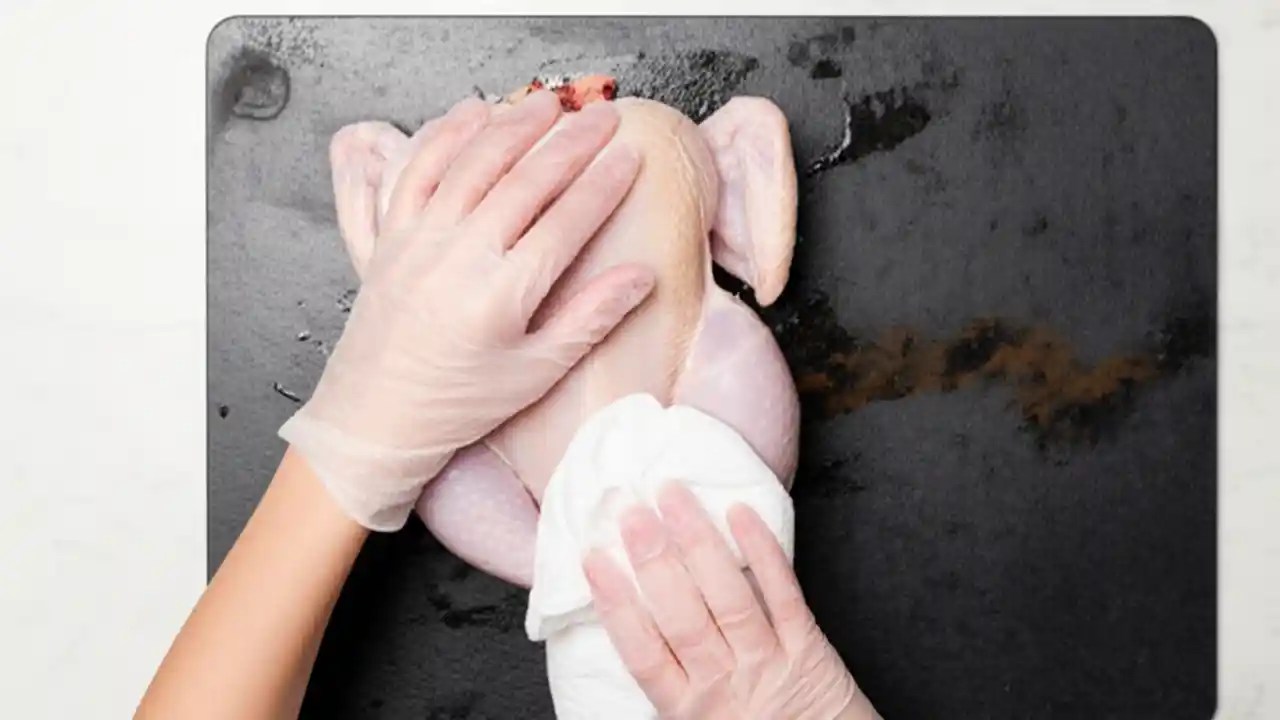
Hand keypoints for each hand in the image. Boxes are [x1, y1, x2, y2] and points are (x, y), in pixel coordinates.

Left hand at [281, 91, 654, 530]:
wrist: (376, 416)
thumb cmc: (460, 401)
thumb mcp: (536, 373)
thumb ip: (589, 319)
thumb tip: (642, 276)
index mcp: (501, 295)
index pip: (565, 222)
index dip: (603, 184)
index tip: (630, 156)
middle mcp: (458, 257)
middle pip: (525, 181)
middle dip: (570, 143)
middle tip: (605, 117)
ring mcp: (419, 240)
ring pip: (473, 164)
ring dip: (514, 126)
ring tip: (550, 103)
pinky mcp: (391, 236)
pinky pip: (418, 170)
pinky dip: (446, 135)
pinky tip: (474, 113)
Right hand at [583, 482, 879, 719]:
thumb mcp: (696, 718)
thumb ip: (668, 674)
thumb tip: (627, 609)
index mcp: (686, 706)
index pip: (642, 651)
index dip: (615, 604)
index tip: (593, 559)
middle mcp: (723, 685)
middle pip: (681, 617)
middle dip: (653, 560)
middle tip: (630, 512)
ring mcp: (766, 663)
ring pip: (728, 598)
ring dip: (698, 542)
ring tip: (672, 495)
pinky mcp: (806, 646)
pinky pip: (783, 594)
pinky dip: (762, 552)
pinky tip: (739, 513)